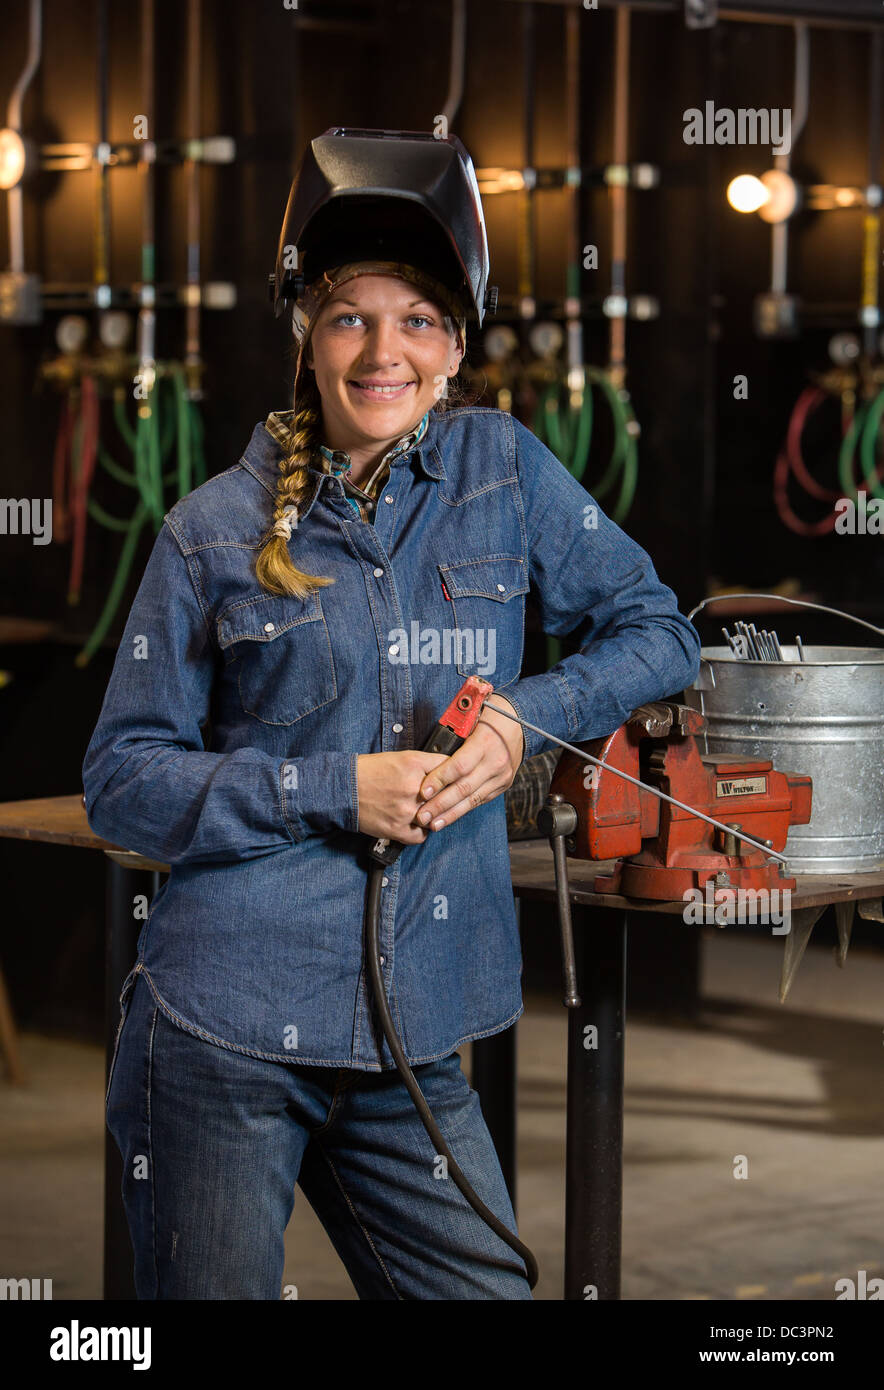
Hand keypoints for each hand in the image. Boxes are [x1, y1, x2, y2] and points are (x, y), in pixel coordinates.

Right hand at [356, 749, 450, 843]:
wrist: (344, 788)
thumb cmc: (370, 771)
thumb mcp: (401, 757)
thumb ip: (427, 763)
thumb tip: (447, 769)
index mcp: (414, 765)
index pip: (450, 769)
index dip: (454, 775)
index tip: (454, 780)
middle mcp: (412, 787)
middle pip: (446, 796)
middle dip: (446, 797)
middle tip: (444, 798)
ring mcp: (406, 810)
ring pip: (436, 817)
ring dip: (433, 815)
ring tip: (425, 810)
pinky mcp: (397, 829)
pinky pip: (421, 836)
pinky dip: (421, 831)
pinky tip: (415, 823)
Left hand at [415, 694, 524, 832]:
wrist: (521, 721)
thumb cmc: (491, 715)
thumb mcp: (471, 717)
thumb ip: (452, 734)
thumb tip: (429, 753)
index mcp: (485, 742)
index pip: (460, 766)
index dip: (440, 780)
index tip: (423, 791)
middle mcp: (495, 762)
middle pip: (464, 787)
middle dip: (441, 804)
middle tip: (422, 815)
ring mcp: (501, 776)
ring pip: (472, 799)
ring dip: (450, 814)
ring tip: (433, 824)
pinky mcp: (503, 784)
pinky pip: (480, 800)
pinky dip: (463, 810)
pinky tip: (449, 818)